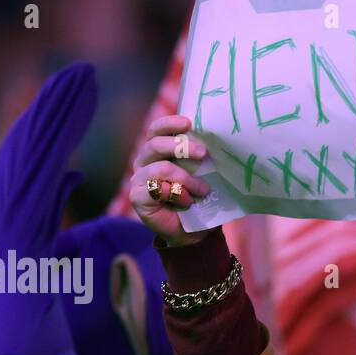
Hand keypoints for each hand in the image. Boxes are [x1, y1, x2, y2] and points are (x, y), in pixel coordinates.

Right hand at [129, 115, 212, 247]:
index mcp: (157, 151)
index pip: (157, 130)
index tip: (189, 123)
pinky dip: (176, 194)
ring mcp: (139, 179)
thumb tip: (217, 142)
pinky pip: (156, 189)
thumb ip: (201, 159)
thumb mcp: (202, 174)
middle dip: (181, 147)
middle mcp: (145, 162)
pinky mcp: (138, 197)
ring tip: (203, 190)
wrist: (193, 232)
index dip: (170, 123)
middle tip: (203, 153)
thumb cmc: (198, 199)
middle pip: (155, 144)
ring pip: (161, 168)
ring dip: (186, 179)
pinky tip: (187, 202)